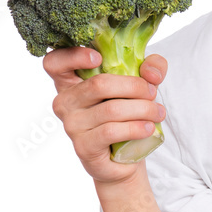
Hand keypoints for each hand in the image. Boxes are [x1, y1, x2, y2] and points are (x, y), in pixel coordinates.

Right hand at [44, 48, 167, 184]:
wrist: (127, 155)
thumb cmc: (128, 112)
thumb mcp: (142, 82)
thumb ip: (152, 66)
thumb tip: (151, 73)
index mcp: (71, 81)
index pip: (54, 63)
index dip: (73, 56)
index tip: (98, 58)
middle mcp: (65, 102)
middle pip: (98, 84)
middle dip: (135, 86)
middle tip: (153, 93)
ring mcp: (72, 126)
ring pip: (111, 109)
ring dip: (142, 109)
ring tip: (158, 113)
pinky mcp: (83, 147)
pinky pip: (111, 131)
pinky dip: (135, 128)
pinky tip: (148, 128)